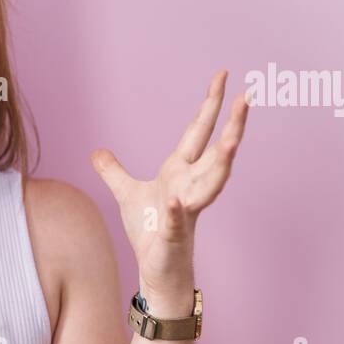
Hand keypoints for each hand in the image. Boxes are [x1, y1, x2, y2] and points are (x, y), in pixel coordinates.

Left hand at [90, 70, 249, 314]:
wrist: (157, 268)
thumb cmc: (149, 230)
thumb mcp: (126, 194)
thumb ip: (113, 171)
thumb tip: (97, 152)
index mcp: (179, 171)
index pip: (197, 132)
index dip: (209, 104)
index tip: (221, 75)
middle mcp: (190, 186)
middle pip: (215, 151)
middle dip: (231, 125)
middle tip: (246, 96)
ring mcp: (186, 211)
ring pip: (210, 184)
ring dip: (221, 163)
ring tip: (233, 141)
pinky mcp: (173, 236)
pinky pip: (176, 220)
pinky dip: (176, 210)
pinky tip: (175, 198)